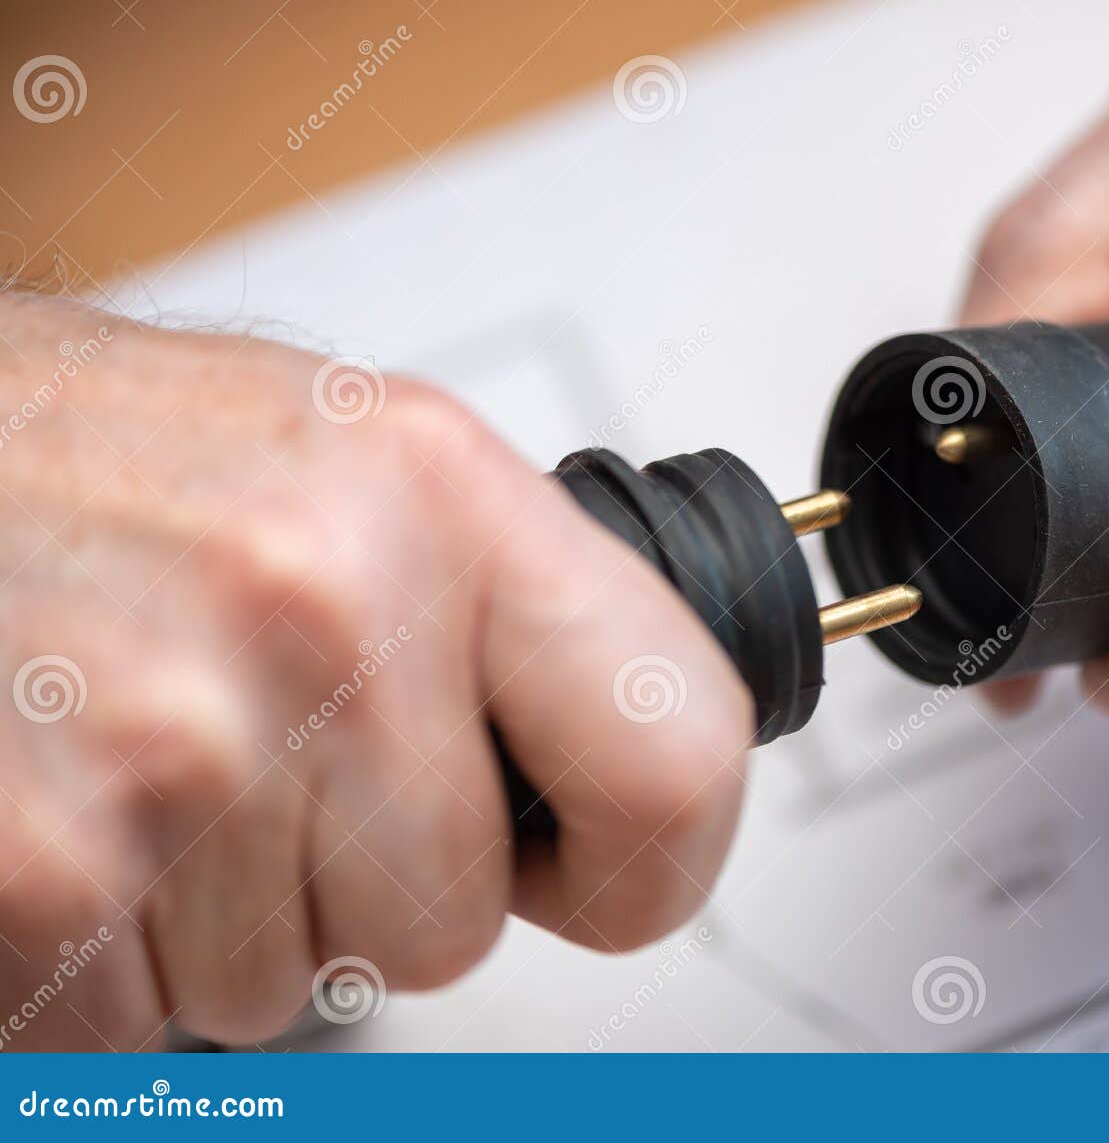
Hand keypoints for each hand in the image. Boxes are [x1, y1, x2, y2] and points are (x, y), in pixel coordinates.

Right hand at [0, 293, 751, 1048]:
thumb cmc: (80, 455)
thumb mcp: (334, 460)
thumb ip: (489, 606)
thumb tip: (613, 761)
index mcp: (433, 489)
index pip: (674, 753)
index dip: (652, 860)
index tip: (606, 871)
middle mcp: (325, 600)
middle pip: (457, 916)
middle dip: (367, 881)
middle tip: (256, 748)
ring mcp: (183, 742)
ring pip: (303, 982)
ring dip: (230, 911)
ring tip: (140, 746)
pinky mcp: (50, 868)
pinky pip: (150, 1024)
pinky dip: (111, 957)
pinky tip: (70, 802)